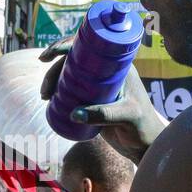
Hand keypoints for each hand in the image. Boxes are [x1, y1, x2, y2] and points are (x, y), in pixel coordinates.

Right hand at [39, 35, 165, 163]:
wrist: (146, 146)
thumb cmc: (143, 127)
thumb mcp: (126, 117)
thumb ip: (104, 115)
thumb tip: (73, 114)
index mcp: (118, 66)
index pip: (90, 48)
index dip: (66, 45)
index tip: (49, 56)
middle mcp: (107, 72)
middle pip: (75, 61)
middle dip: (54, 70)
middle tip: (45, 91)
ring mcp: (100, 86)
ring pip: (71, 75)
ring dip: (54, 81)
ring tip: (45, 97)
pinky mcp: (94, 101)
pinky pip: (73, 90)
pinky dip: (60, 92)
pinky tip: (50, 100)